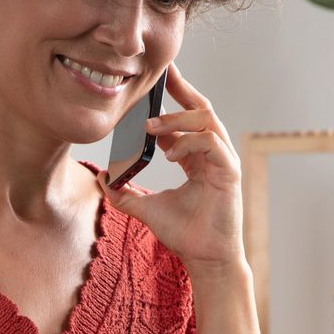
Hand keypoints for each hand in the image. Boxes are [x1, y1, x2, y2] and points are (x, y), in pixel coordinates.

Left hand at [99, 62, 243, 274]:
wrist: (204, 259)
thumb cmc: (184, 234)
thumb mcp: (146, 208)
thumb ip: (125, 193)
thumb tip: (103, 179)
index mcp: (196, 157)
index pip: (186, 118)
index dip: (172, 97)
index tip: (153, 81)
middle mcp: (212, 154)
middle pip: (201, 108)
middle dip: (181, 88)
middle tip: (160, 74)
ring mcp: (223, 161)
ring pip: (206, 120)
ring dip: (176, 118)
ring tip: (149, 126)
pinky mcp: (229, 172)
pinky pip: (212, 143)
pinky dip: (189, 142)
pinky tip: (170, 153)